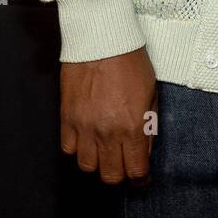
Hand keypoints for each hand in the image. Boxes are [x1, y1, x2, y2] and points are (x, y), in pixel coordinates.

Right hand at [60, 47, 157, 185]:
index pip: (135, 170)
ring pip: (87, 166)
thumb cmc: (130, 62)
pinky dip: (77, 148)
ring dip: (97, 162)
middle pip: (110, 175)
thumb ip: (148, 125)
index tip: (140, 177)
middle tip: (122, 163)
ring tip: (103, 150)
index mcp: (132, 127)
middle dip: (119, 173)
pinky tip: (86, 138)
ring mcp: (84, 127)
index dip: (140, 178)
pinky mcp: (67, 117)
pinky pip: (68, 148)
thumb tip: (144, 149)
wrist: (101, 40)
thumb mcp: (151, 93)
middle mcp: (107, 132)